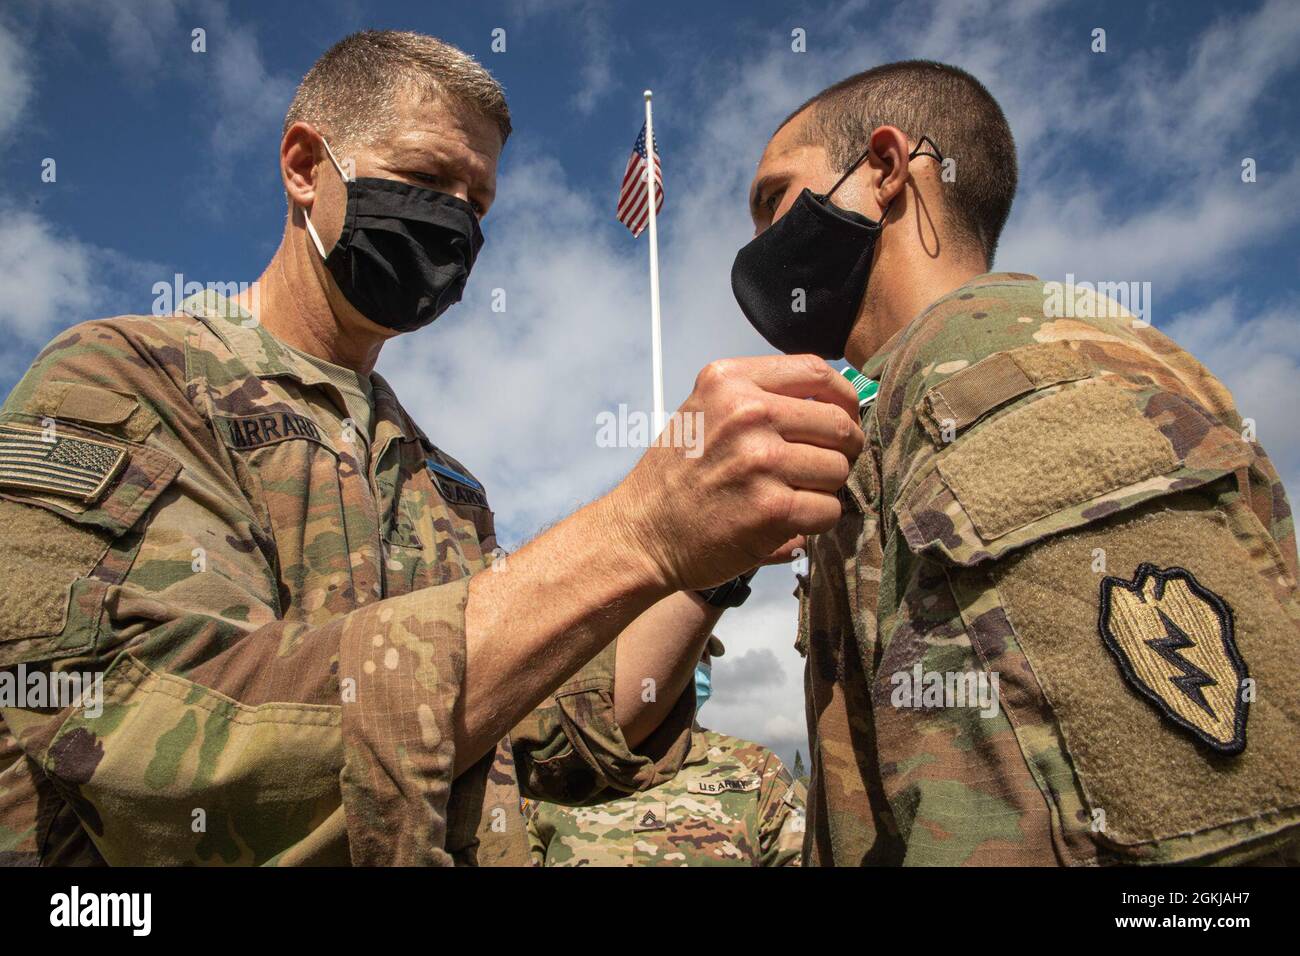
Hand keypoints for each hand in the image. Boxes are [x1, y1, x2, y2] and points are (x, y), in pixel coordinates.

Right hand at [607, 355, 863, 590]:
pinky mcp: (771, 508)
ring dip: (826, 488)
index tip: (843, 416)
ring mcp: (760, 460)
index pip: (816, 371)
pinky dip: (816, 521)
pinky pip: (829, 509)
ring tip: (795, 495)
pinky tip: (789, 521)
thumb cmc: (677, 476)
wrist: (641, 533)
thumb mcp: (704, 411)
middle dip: (841, 449)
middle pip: (837, 423)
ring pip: (838, 468)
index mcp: (729, 381)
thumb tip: (833, 402)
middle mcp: (746, 413)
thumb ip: (758, 397)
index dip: (843, 397)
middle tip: (821, 468)